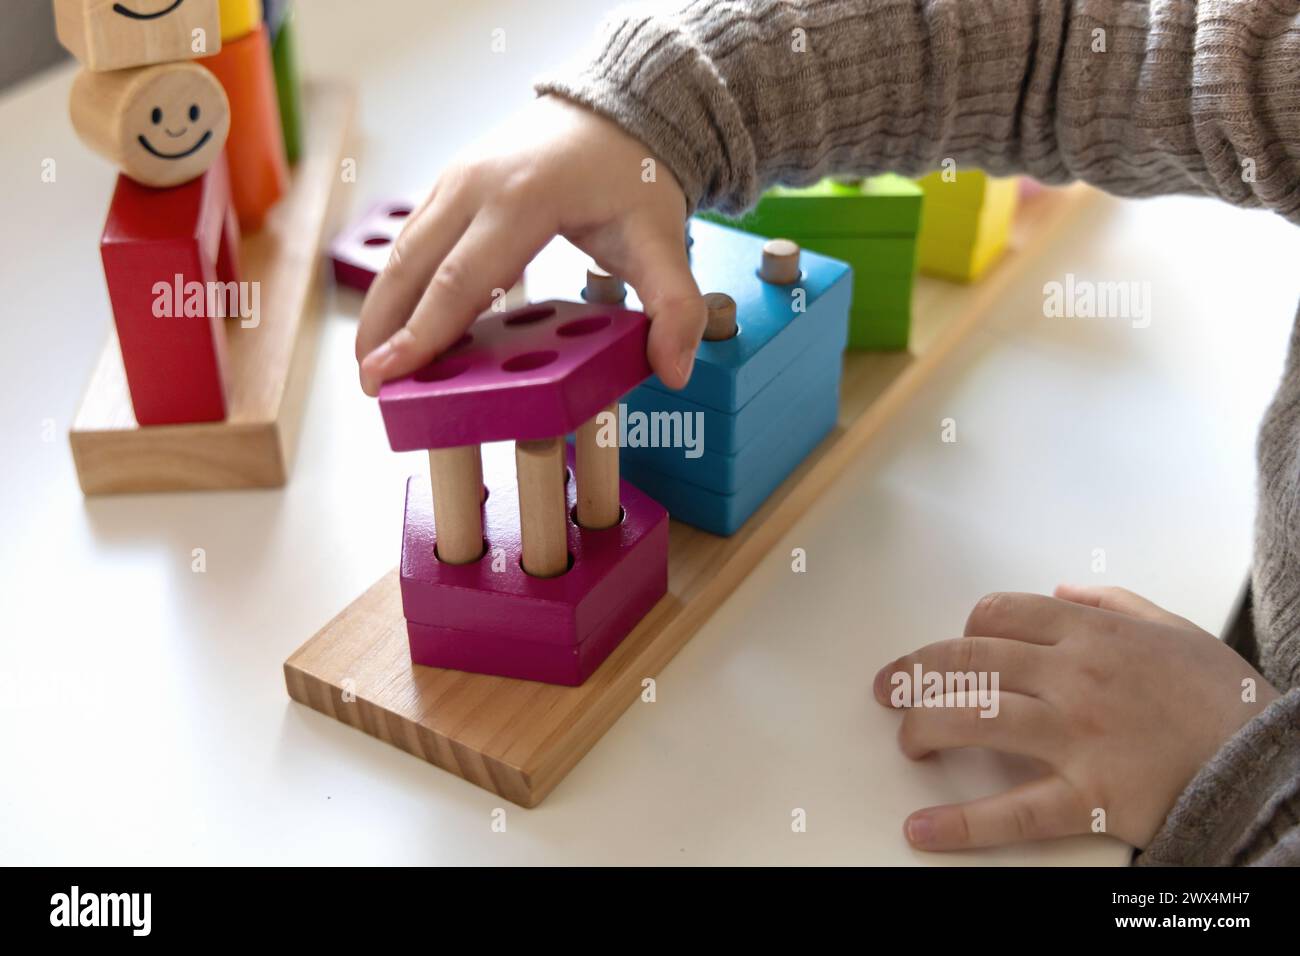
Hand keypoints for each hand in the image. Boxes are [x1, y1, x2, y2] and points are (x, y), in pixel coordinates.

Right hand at [355, 96, 705, 395]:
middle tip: (371, 386)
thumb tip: (672, 371)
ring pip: (403, 252)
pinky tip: (398, 322)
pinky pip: (415, 239)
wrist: (620, 110)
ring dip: (383, 308)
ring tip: (372, 363)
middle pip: (413, 267)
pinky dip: (400, 283)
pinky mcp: (451, 183)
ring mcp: (456, 179)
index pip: (460, 280)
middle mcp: (475, 184)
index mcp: (523, 199)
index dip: (422, 334)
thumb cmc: (635, 179)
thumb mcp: (664, 241)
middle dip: (385, 329)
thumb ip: (672, 308)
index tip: (388, 376)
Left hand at [873, 585, 1279, 850]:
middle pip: (967, 660)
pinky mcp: (1086, 795)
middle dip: (915, 672)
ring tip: (907, 742)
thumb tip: (1061, 593)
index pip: (995, 616)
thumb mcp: (1171, 628)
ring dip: (923, 726)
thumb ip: (1112, 604)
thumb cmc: (1220, 699)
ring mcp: (1075, 735)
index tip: (947, 653)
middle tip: (890, 689)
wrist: (1264, 761)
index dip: (959, 633)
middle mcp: (1073, 676)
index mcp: (1090, 634)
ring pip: (972, 717)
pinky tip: (922, 830)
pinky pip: (1011, 810)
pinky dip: (960, 823)